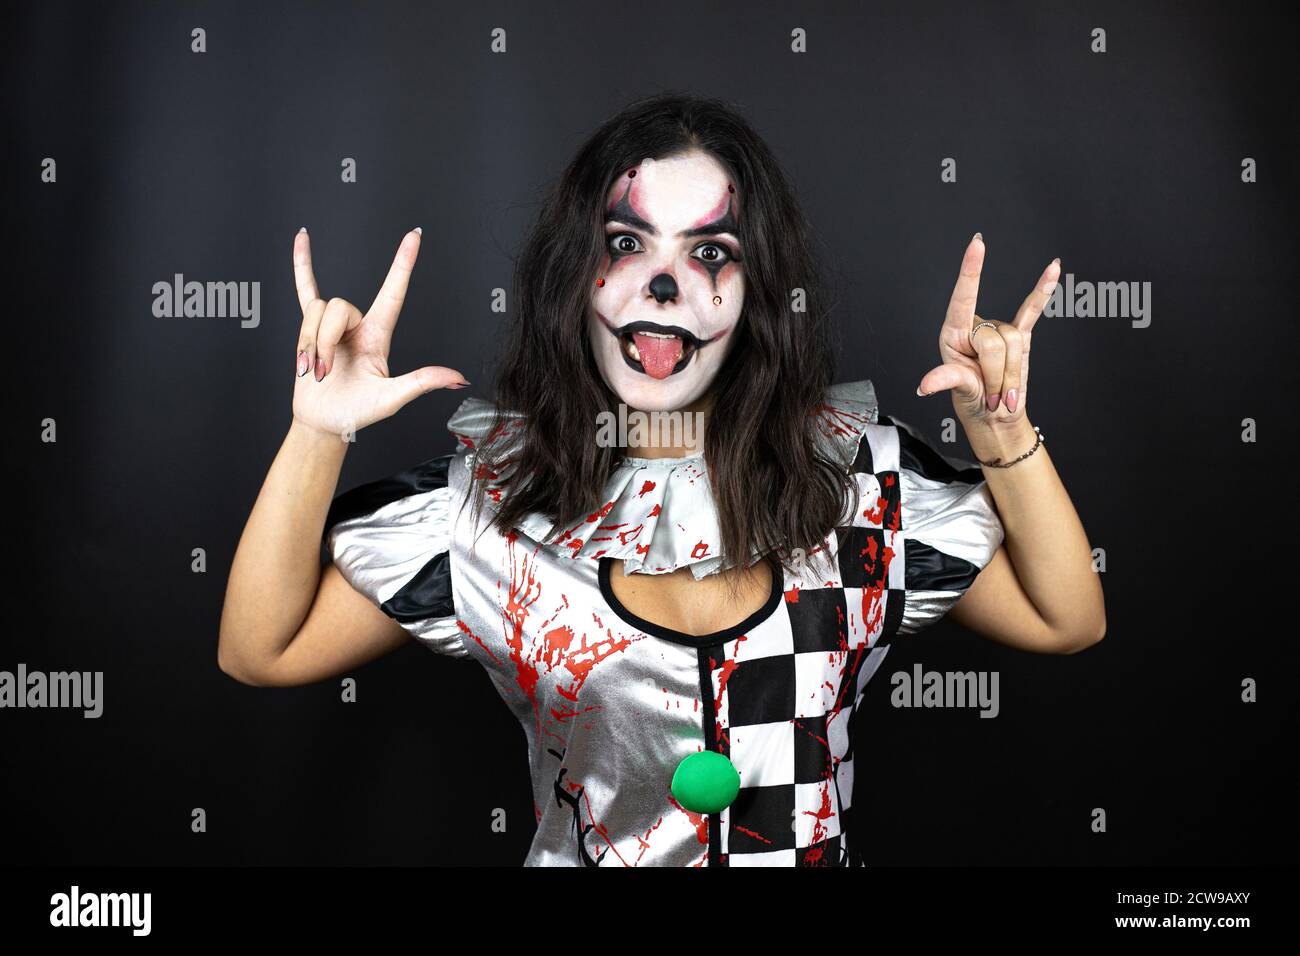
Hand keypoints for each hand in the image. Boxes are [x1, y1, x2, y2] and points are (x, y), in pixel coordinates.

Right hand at [290, 228, 468, 437]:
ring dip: (309, 343)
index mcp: (379, 335)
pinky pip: (306, 290)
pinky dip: (302, 264)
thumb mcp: (392, 398)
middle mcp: (358, 325)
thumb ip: (421, 382)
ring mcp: (334, 326)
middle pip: (338, 306)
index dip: (403, 264)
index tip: (415, 235)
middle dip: (325, 340)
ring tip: (314, 370)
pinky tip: (302, 238)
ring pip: (316, 310)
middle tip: (325, 372)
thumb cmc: (357, 413)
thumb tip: (458, 378)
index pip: (394, 292)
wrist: (324, 423)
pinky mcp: (310, 329)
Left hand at [917, 233, 1057, 430]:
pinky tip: (1055, 267)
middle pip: (996, 340)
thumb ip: (948, 380)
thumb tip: (925, 386)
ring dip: (1011, 376)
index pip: (963, 296)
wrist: (995, 416)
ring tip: (1002, 394)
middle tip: (991, 396)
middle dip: (996, 374)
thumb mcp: (958, 391)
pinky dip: (1044, 289)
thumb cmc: (971, 401)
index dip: (971, 270)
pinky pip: (1033, 310)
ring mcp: (998, 329)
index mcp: (953, 333)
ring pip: (1015, 342)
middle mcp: (975, 326)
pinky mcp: (1020, 335)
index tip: (978, 243)